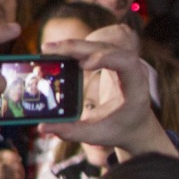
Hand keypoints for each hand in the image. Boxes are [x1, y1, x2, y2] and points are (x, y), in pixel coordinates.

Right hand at [38, 36, 175, 158]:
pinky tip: (58, 52)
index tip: (82, 65)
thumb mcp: (98, 135)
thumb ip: (72, 132)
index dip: (106, 58)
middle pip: (106, 48)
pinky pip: (93, 48)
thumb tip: (43, 127)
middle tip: (48, 50)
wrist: (136, 125)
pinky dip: (75, 49)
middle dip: (76, 47)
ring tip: (48, 49)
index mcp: (135, 87)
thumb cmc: (120, 130)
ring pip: (98, 44)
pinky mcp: (111, 59)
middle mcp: (132, 69)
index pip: (127, 62)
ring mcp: (122, 61)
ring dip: (73, 45)